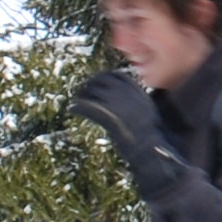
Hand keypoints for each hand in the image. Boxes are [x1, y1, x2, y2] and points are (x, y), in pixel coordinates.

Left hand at [69, 69, 182, 192]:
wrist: (148, 147)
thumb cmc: (149, 133)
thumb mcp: (147, 110)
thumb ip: (136, 99)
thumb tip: (126, 96)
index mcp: (135, 90)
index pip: (114, 75)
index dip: (102, 77)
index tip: (96, 83)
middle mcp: (124, 93)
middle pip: (100, 80)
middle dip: (89, 84)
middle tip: (82, 92)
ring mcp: (115, 104)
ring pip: (90, 92)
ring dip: (81, 95)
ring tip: (76, 103)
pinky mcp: (106, 117)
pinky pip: (86, 107)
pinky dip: (77, 107)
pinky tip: (72, 110)